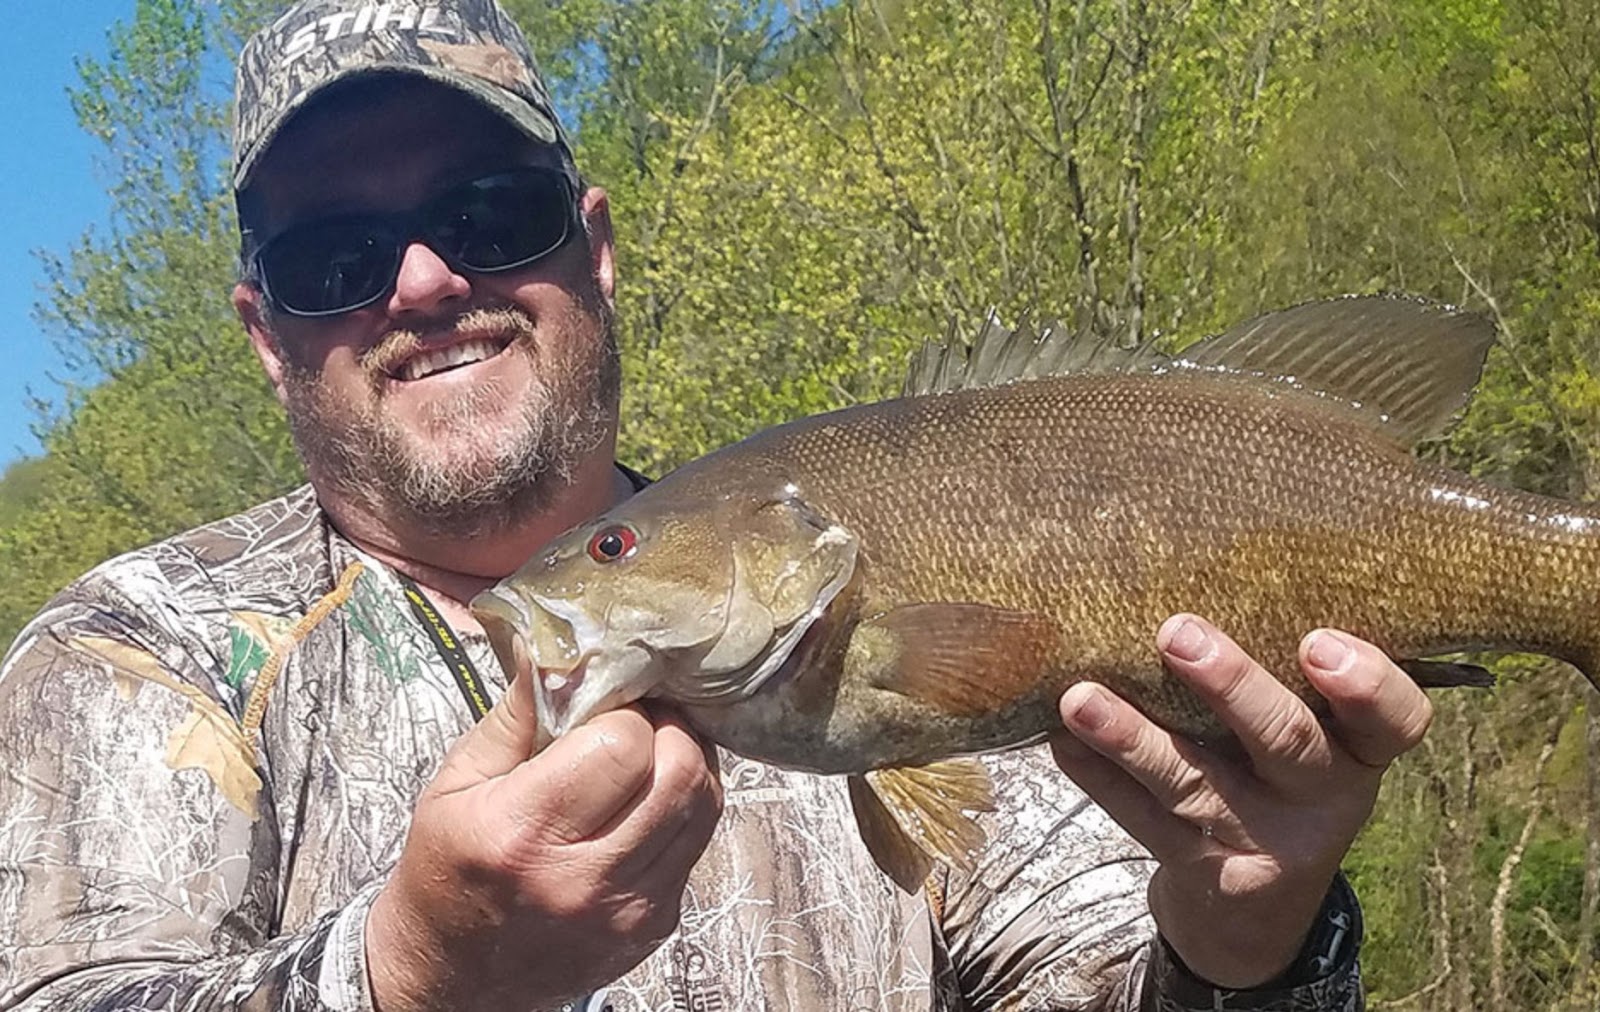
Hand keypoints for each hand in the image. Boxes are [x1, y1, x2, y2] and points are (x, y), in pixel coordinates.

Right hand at [366, 667, 722, 1011]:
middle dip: (668, 728)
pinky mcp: (654, 927)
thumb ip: (517, 714)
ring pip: (703, 806)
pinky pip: (696, 844)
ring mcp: (627, 912)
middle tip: (641, 719)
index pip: (624, 743)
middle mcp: (583, 880)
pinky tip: (644, 803)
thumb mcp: (457, 782)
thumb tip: (557, 644)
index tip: (604, 707)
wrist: (452, 975)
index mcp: (524, 833)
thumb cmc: (449, 865)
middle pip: (680, 771)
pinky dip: (680, 811)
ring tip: (648, 754)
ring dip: (686, 764)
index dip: (623, 712)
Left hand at [1049, 614, 1430, 988]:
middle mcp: (1322, 797)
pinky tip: (1063, 742)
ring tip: (1079, 698)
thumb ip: (1275, 670)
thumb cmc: (1273, 776)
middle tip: (1176, 633)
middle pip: (1286, 739)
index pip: (1395, 718)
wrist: (1257, 911)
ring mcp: (1263, 841)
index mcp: (1359, 749)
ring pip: (1195, 783)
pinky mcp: (1205, 874)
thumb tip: (1191, 566)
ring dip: (1132, 737)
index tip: (1318, 641)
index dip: (1367, 683)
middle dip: (1231, 684)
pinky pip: (1145, 821)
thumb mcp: (1305, 729)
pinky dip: (1100, 778)